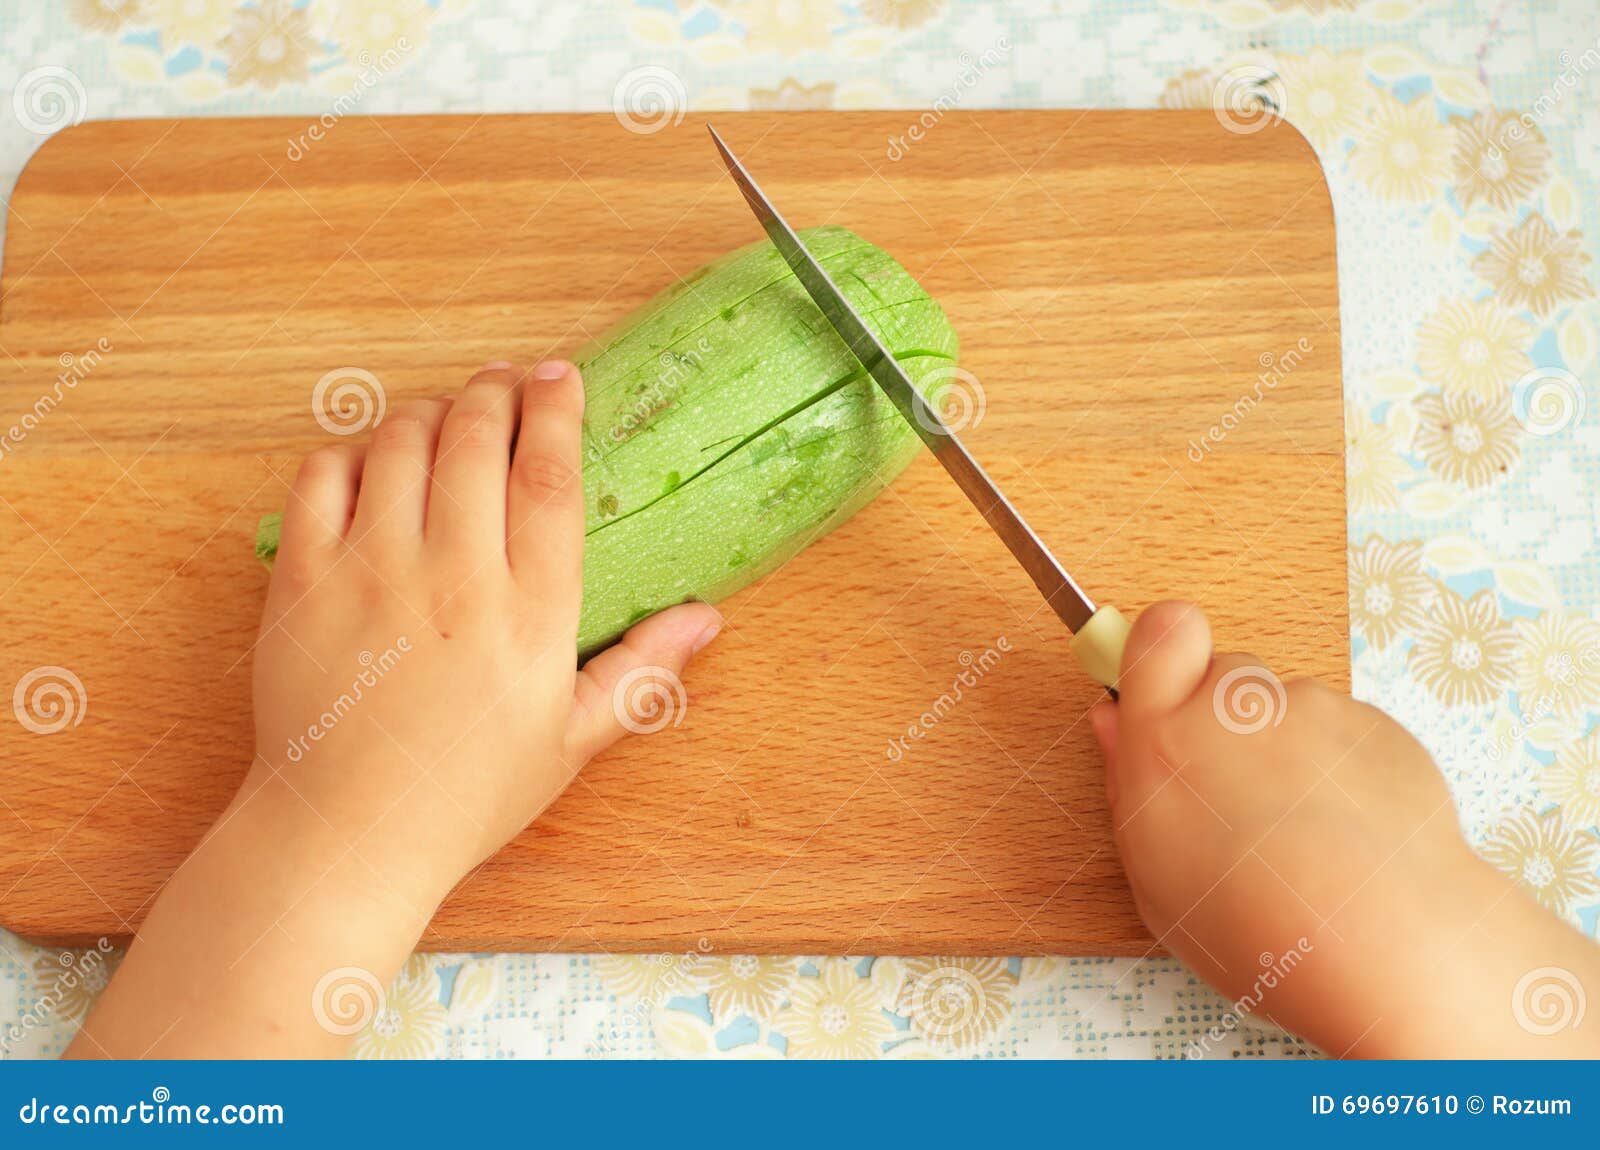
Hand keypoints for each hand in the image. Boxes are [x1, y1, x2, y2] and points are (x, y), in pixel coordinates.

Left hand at [250, 360, 720, 900]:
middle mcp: (451, 579)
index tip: (561, 377)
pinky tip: (373, 465)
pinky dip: (350, 453)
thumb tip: (707, 619)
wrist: (348, 834)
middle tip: (505, 384)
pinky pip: (321, 478)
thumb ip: (640, 671)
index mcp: (527, 614)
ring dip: (428, 414)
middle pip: (474, 438)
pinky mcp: (302, 582)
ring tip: (446, 421)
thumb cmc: (466, 793)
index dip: (556, 410)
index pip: (547, 476)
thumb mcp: (570, 740)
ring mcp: (369, 574)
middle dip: (494, 391)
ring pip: (399, 443)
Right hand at [1091, 601, 1599, 1057]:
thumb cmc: (1250, 922)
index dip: (1166, 651)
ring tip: (1305, 832)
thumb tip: (1112, 718)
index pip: (1162, 631)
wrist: (1378, 940)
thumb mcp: (1152, 870)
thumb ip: (1129, 780)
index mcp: (1166, 738)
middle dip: (1227, 715)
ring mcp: (1316, 710)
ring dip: (1289, 749)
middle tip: (1240, 790)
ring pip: (1291, 708)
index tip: (1169, 689)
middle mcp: (1238, 707)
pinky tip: (1350, 835)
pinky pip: (1346, 734)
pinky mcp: (1377, 727)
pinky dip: (1342, 772)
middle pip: (1227, 672)